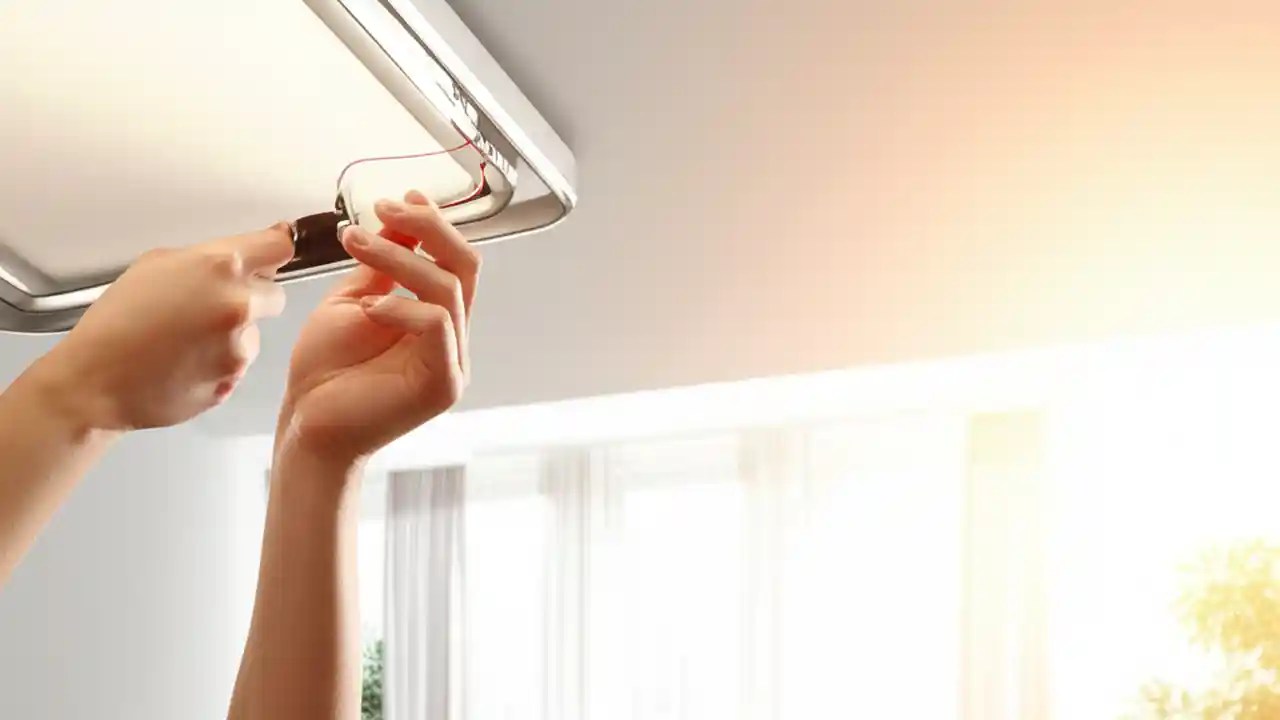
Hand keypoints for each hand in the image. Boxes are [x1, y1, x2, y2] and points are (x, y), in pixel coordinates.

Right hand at [35, 224, 293, 430]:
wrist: (96, 380)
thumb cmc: (118, 320)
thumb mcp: (156, 264)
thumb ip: (207, 258)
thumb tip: (245, 256)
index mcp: (220, 267)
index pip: (279, 247)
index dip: (275, 249)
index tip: (273, 253)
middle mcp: (238, 305)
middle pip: (275, 295)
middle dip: (252, 298)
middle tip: (212, 306)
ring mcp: (238, 347)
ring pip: (254, 333)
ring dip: (233, 335)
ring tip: (186, 341)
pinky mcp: (234, 379)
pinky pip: (238, 364)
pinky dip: (220, 364)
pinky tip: (185, 363)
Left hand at [276, 190, 480, 464]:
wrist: (308, 426)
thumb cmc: (325, 374)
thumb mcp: (351, 303)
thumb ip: (380, 269)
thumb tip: (400, 225)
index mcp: (435, 318)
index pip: (453, 260)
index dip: (434, 224)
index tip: (400, 199)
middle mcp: (451, 336)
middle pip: (465, 266)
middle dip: (429, 228)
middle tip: (386, 210)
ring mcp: (452, 360)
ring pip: (448, 288)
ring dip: (401, 258)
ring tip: (357, 245)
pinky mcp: (443, 383)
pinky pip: (437, 325)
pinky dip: (402, 307)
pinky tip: (369, 308)